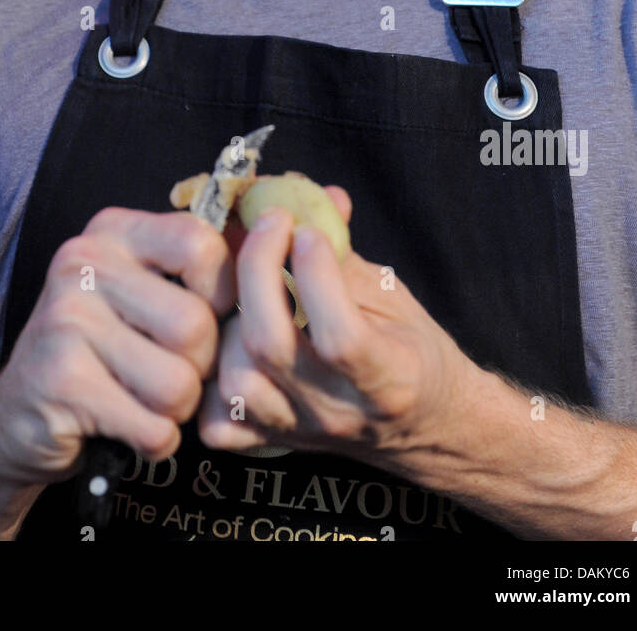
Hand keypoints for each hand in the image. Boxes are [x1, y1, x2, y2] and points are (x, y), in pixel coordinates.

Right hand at [0, 207, 236, 486]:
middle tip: (171, 371)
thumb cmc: (104, 349)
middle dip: (200, 366)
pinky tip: (127, 426)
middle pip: (195, 324)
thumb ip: (198, 269)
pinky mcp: (60, 380)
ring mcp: (66, 319)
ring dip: (177, 410)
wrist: (16, 416)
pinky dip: (155, 441)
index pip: (201, 245)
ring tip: (147, 399)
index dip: (222, 293)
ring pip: (179, 382)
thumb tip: (276, 251)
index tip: (208, 314)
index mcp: (114, 231)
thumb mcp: (143, 289)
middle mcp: (83, 261)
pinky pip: (153, 426)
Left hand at [197, 189, 473, 467]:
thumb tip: (305, 193)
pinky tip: (229, 338)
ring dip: (231, 316)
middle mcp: (340, 413)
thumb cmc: (412, 349)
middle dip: (258, 269)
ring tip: (246, 278)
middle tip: (270, 222)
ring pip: (237, 380)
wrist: (426, 426)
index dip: (316, 274)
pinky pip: (220, 422)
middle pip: (271, 347)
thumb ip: (344, 253)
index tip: (307, 229)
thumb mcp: (394, 296)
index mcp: (389, 378)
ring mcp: (300, 431)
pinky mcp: (271, 443)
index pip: (341, 336)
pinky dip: (210, 379)